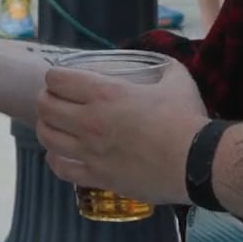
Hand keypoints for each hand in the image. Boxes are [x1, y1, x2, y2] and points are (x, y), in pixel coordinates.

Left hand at [36, 58, 207, 204]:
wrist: (197, 162)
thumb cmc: (186, 119)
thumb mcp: (177, 80)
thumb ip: (164, 68)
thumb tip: (162, 64)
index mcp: (105, 93)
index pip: (57, 79)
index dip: (55, 76)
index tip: (61, 78)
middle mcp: (89, 121)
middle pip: (45, 106)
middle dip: (46, 99)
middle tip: (55, 100)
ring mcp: (90, 151)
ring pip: (47, 136)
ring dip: (46, 127)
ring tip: (54, 125)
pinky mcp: (97, 176)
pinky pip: (61, 168)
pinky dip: (55, 159)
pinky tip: (59, 155)